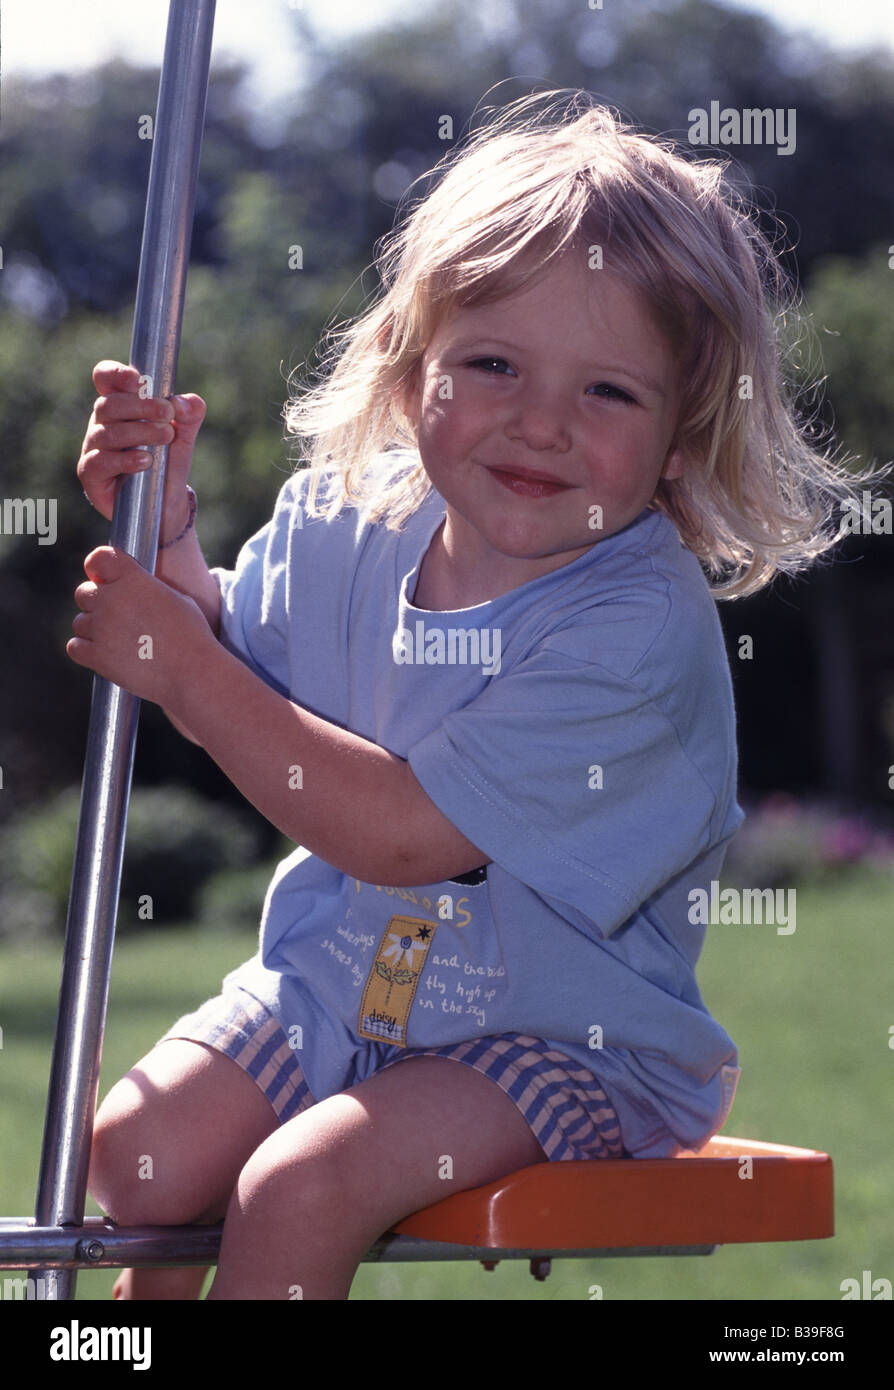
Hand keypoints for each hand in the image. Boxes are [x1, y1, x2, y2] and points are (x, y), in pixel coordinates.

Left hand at [67, 546, 214, 706]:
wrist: (192, 671)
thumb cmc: (191, 635)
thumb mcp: (176, 598)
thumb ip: (146, 590)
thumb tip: (135, 592)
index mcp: (133, 579)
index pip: (99, 559)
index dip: (99, 568)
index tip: (105, 579)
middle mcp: (113, 599)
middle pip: (84, 593)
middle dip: (97, 604)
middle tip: (118, 619)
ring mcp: (102, 627)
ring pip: (80, 622)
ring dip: (94, 630)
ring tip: (120, 642)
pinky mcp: (97, 655)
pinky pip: (75, 647)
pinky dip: (86, 650)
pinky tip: (106, 654)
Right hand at [78, 361, 205, 544]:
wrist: (166, 504)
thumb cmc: (168, 464)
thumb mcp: (184, 436)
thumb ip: (189, 415)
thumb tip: (185, 402)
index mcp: (120, 405)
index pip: (106, 378)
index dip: (117, 374)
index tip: (140, 381)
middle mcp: (102, 423)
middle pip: (109, 404)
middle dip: (141, 406)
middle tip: (168, 413)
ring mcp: (93, 448)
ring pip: (106, 432)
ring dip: (139, 431)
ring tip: (166, 436)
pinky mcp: (91, 474)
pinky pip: (99, 462)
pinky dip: (124, 459)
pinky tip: (145, 461)